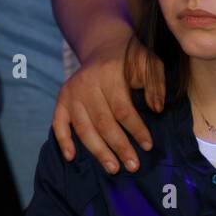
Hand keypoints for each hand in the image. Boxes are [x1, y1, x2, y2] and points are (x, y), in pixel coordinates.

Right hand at [52, 33, 162, 171]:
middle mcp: (87, 84)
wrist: (104, 47)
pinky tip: (71, 157)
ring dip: (98, 151)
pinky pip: (58, 122)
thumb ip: (155, 85)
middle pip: (104, 122)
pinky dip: (63, 140)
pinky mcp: (62, 98)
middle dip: (119, 146)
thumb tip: (156, 109)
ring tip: (113, 168)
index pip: (123, 109)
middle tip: (133, 166)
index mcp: (109, 74)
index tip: (148, 146)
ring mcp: (72, 92)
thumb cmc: (130, 60)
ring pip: (84, 128)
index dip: (136, 129)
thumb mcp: (148, 64)